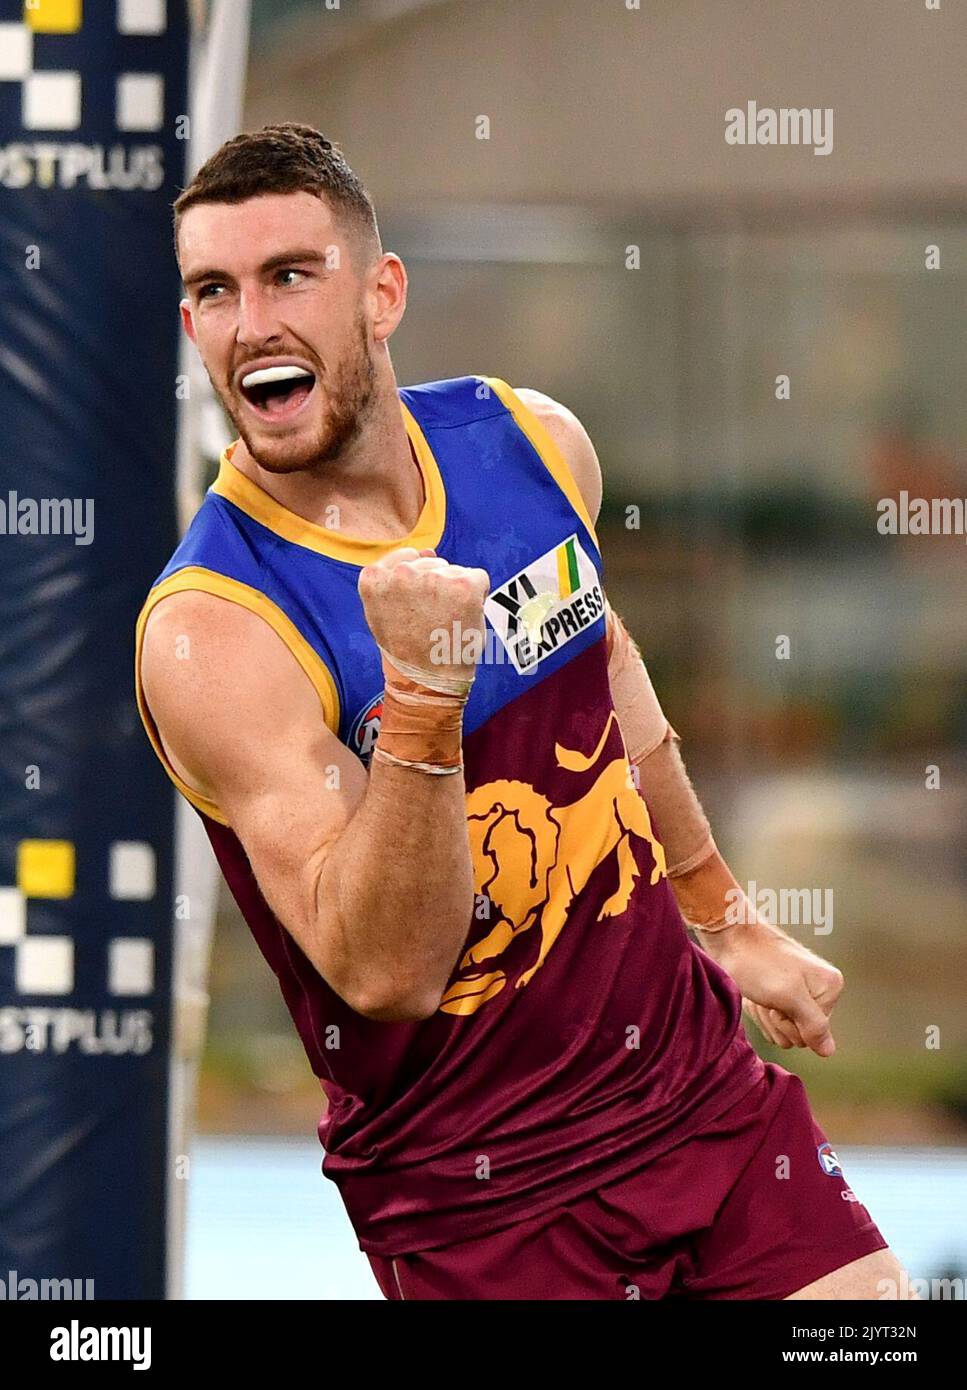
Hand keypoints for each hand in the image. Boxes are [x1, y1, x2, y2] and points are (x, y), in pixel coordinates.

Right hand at [358, 546, 489, 686]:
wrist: (426, 683)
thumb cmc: (407, 649)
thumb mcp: (384, 611)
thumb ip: (397, 580)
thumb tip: (427, 549)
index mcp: (374, 577)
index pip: (406, 558)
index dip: (417, 584)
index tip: (415, 609)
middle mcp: (402, 573)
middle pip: (432, 562)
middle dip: (437, 586)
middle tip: (431, 620)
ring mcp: (434, 577)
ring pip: (454, 571)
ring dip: (456, 592)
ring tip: (445, 622)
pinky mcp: (464, 585)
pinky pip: (479, 579)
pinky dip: (477, 597)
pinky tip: (463, 619)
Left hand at [696, 920, 843, 1057]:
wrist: (728, 937)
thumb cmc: (757, 962)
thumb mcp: (788, 996)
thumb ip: (813, 1025)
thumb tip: (829, 1052)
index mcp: (830, 987)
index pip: (814, 1034)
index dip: (790, 1021)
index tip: (778, 996)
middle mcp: (819, 991)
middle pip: (801, 1035)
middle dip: (776, 1020)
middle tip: (766, 994)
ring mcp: (799, 994)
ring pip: (784, 1032)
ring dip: (765, 1016)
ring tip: (759, 991)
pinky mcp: (780, 996)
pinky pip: (772, 1023)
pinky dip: (759, 1012)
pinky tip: (754, 994)